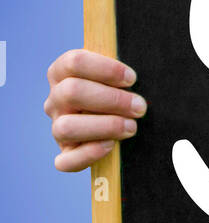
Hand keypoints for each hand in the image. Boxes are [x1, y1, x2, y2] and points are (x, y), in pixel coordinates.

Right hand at [45, 49, 146, 172]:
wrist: (123, 119)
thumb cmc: (124, 90)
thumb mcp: (121, 76)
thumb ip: (123, 72)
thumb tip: (135, 77)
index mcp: (64, 73)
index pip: (74, 62)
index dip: (105, 69)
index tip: (132, 78)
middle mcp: (56, 99)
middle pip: (71, 92)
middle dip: (112, 100)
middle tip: (139, 107)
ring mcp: (57, 127)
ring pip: (66, 127)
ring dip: (104, 126)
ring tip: (131, 127)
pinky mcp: (65, 153)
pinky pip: (65, 161)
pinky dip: (89, 153)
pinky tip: (111, 145)